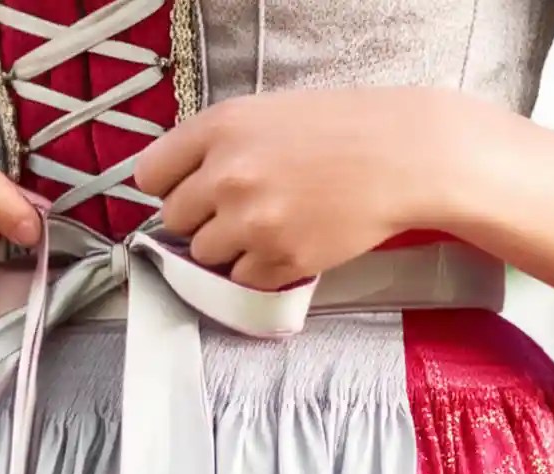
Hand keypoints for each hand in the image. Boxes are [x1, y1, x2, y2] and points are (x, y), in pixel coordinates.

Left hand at [135, 87, 479, 289]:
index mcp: (218, 129)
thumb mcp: (267, 114)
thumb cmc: (342, 129)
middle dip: (202, 218)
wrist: (404, 158)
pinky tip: (290, 242)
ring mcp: (253, 222)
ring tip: (269, 226)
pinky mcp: (282, 259)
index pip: (150, 175)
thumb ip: (219, 145)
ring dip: (230, 247)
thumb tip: (186, 187)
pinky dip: (261, 269)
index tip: (188, 191)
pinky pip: (244, 279)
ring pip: (206, 255)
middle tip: (239, 209)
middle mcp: (227, 176)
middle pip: (175, 219)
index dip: (170, 186)